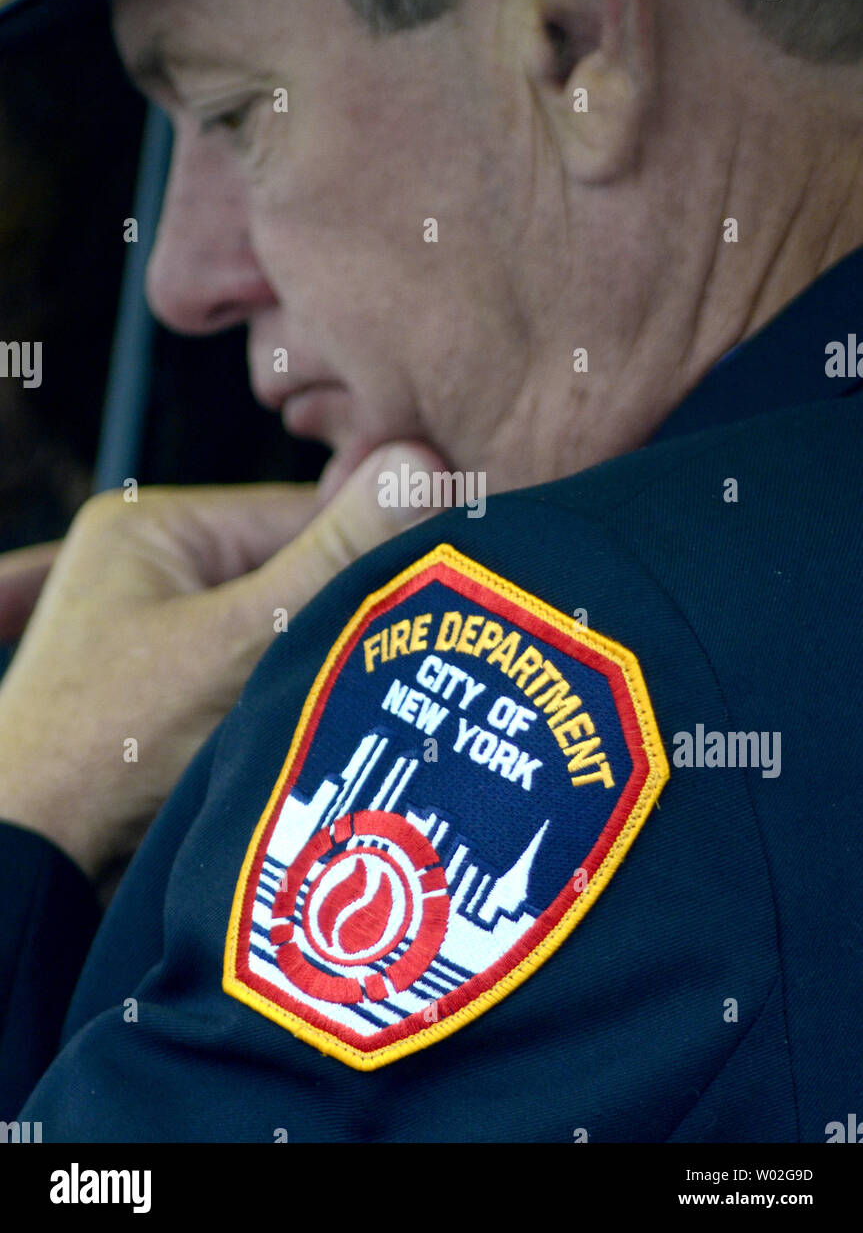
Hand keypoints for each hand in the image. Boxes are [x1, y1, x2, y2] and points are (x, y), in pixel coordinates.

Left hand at [0, 445, 440, 884]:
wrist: (33, 860)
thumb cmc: (111, 745)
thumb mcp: (242, 639)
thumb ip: (336, 555)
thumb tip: (420, 460)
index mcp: (152, 524)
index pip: (302, 514)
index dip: (370, 555)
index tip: (433, 590)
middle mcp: (147, 564)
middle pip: (289, 572)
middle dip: (335, 619)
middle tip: (390, 663)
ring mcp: (152, 627)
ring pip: (275, 626)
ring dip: (311, 662)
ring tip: (345, 700)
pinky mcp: (163, 686)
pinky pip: (250, 669)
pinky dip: (281, 693)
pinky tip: (315, 720)